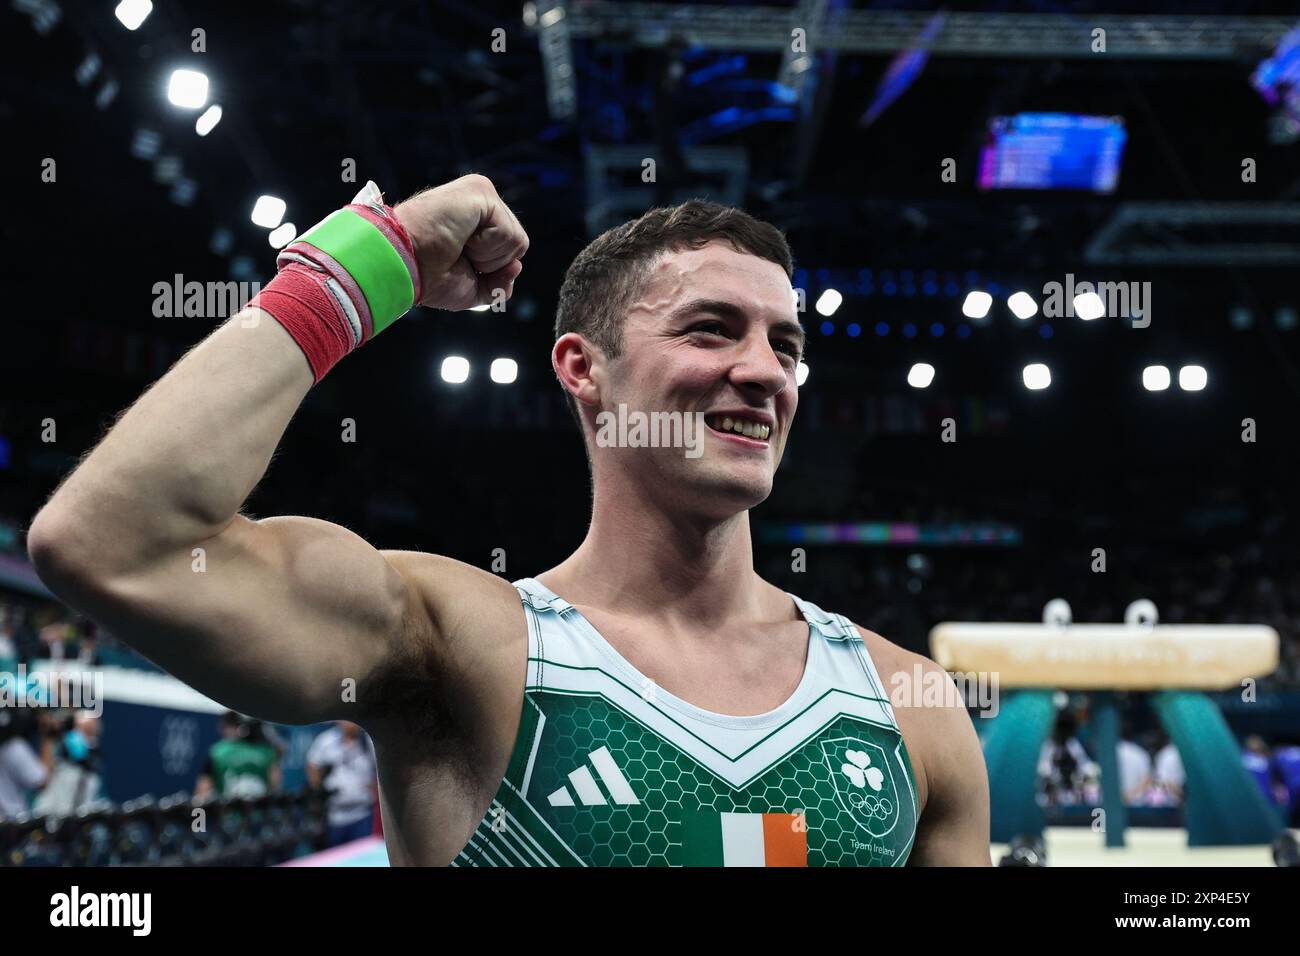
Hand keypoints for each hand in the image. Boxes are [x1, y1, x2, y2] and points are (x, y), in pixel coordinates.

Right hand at [393, 174, 529, 310]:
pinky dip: (486, 248)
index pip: (509, 251)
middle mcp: (481, 202)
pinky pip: (509, 234)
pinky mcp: (481, 190)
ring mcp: (481, 193)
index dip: (490, 270)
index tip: (456, 265)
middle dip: (491, 264)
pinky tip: (461, 238)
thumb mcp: (472, 289)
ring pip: (516, 241)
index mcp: (477, 221)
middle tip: (456, 255)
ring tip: (457, 245)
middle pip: (517, 246)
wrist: (404, 265)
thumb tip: (517, 266)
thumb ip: (499, 284)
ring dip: (487, 256)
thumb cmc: (428, 276)